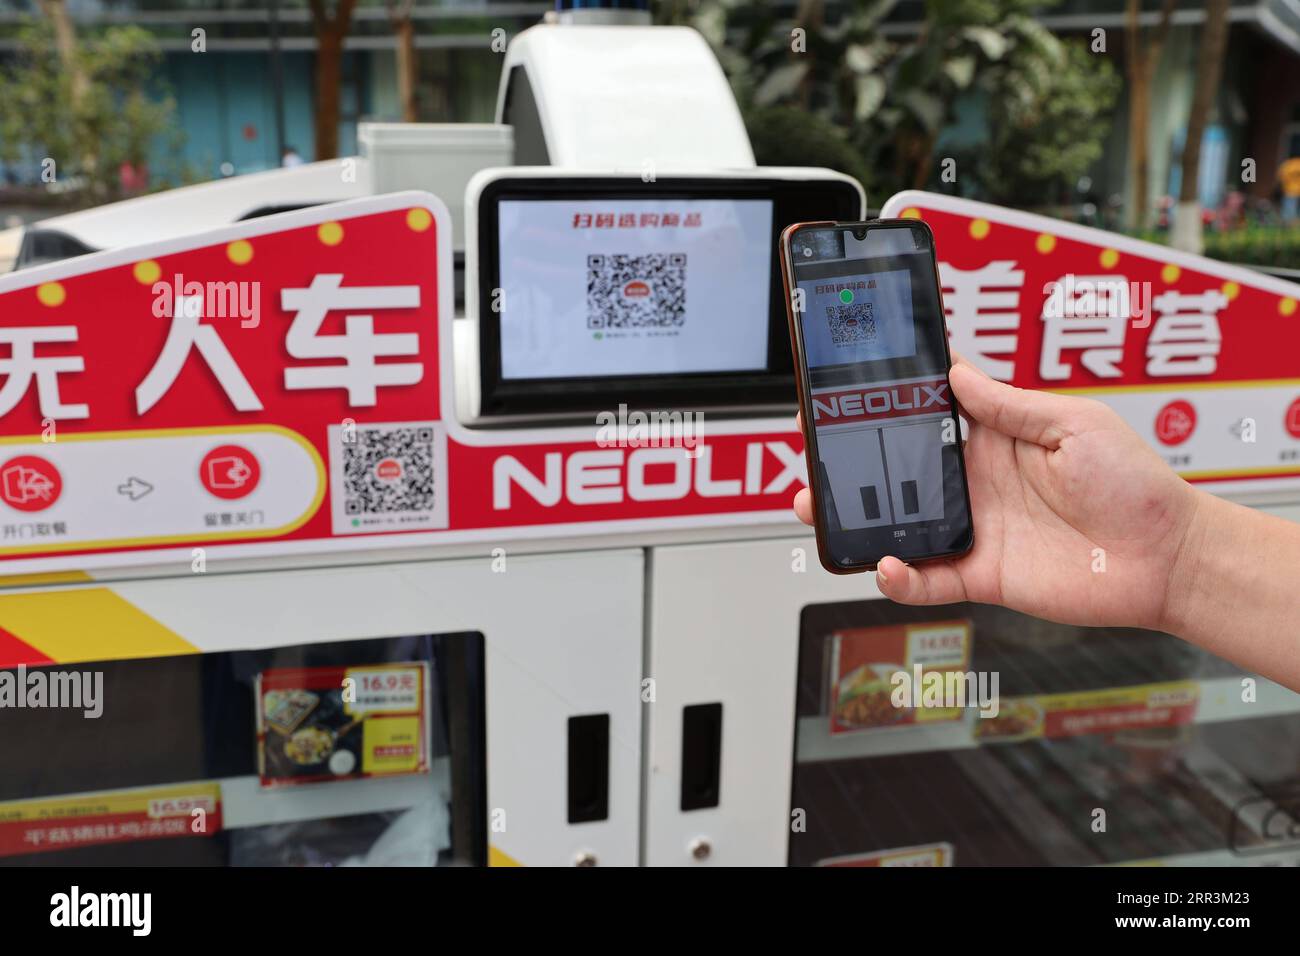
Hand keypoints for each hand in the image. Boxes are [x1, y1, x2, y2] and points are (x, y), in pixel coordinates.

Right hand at [794, 357, 1203, 631]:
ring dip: (855, 519)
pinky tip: (885, 564)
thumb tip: (956, 372)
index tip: (844, 399)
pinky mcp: (982, 576)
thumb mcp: (1073, 424)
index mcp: (991, 441)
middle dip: (849, 467)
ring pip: (897, 526)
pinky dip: (899, 577)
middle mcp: (974, 485)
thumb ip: (1009, 405)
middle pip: (895, 475)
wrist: (1166, 555)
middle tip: (812, 457)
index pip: (924, 422)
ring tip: (819, 508)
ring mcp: (974, 531)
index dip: (884, 412)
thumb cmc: (1134, 483)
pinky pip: (928, 578)